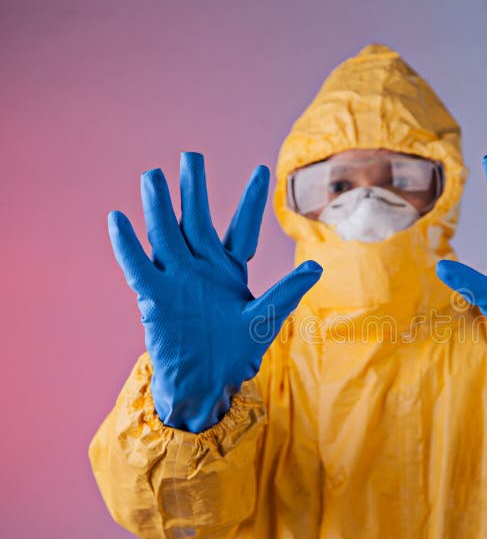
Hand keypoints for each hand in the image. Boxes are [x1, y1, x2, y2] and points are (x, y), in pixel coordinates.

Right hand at [108, 152, 321, 431]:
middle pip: (197, 220)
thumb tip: (316, 267)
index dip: (251, 200)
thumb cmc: (236, 354)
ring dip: (159, 206)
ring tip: (153, 175)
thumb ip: (286, 292)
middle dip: (195, 189)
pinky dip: (127, 245)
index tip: (260, 170)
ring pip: (166, 234)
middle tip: (191, 155)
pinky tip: (117, 218)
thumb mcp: (265, 321)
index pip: (242, 227)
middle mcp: (202, 269)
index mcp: (231, 271)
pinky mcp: (154, 297)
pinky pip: (138, 267)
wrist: (204, 383)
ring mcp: (177, 280)